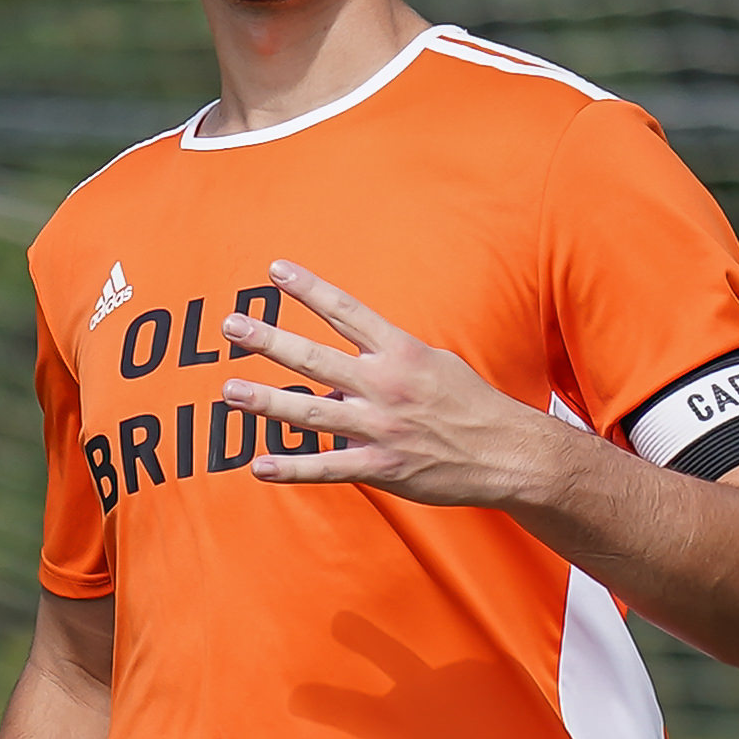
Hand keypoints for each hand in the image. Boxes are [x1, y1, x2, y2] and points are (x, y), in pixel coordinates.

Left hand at [220, 259, 571, 508]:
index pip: (346, 311)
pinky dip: (291, 467)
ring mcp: (381, 428)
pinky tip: (259, 466)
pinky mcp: (382, 467)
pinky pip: (327, 468)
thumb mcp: (434, 364)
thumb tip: (340, 370)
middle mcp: (385, 385)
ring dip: (266, 402)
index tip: (275, 270)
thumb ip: (386, 360)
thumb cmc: (469, 404)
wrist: (509, 453)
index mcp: (400, 352)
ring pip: (311, 412)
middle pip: (316, 358)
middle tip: (231, 326)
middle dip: (269, 340)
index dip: (309, 289)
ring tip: (229, 390)